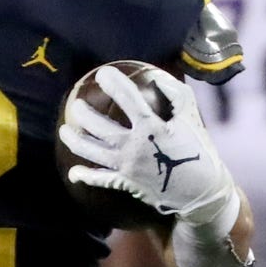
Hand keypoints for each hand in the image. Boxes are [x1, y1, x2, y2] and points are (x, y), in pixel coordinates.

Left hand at [60, 63, 237, 228]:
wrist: (201, 192)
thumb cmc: (198, 151)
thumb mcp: (192, 118)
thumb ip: (176, 93)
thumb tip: (156, 75)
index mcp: (151, 127)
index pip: (128, 98)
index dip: (114, 82)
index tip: (103, 74)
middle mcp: (134, 146)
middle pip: (99, 126)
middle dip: (83, 113)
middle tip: (76, 104)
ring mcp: (127, 167)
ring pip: (92, 152)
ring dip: (74, 140)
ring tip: (64, 131)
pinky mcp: (126, 183)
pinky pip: (100, 179)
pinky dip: (85, 176)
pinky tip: (73, 172)